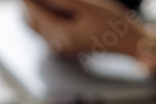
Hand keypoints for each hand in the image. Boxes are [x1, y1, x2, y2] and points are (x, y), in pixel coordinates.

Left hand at [23, 0, 155, 59]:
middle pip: (32, 22)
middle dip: (30, 5)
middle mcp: (57, 44)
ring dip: (36, 10)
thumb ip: (62, 2)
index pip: (35, 14)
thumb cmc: (112, 23)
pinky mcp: (66, 46)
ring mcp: (60, 47)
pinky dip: (45, 17)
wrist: (128, 42)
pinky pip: (48, 30)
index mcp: (60, 35)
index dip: (28, 0)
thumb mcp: (87, 6)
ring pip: (38, 27)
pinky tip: (52, 7)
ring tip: (39, 0)